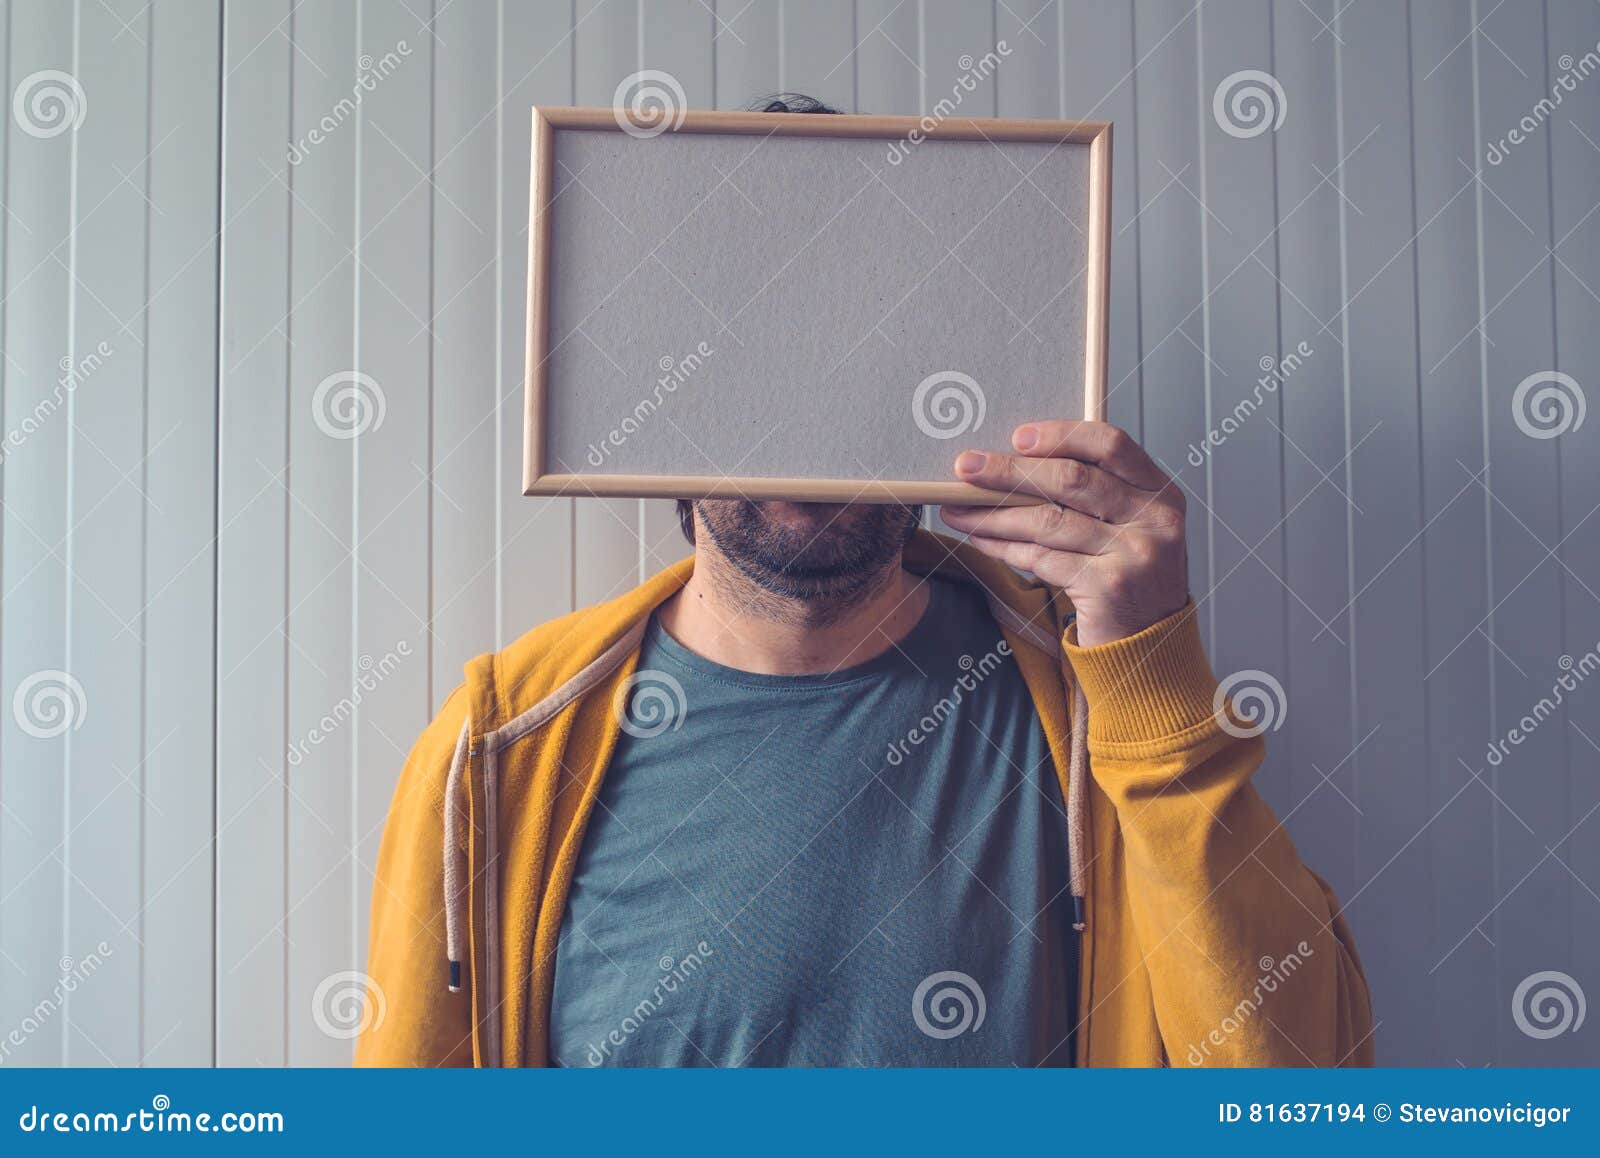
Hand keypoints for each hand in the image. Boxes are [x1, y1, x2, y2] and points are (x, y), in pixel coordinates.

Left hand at [940, 421, 1189, 647]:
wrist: (1148, 649)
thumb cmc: (1128, 580)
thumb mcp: (1127, 529)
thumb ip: (1093, 494)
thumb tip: (1016, 462)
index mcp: (1160, 493)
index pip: (1111, 444)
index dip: (1061, 435)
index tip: (1017, 437)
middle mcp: (1154, 520)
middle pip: (1071, 480)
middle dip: (1009, 471)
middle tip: (965, 468)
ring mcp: (1134, 554)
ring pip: (1048, 521)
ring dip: (994, 514)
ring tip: (958, 510)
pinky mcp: (1108, 587)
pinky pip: (1042, 558)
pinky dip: (1005, 548)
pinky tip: (982, 541)